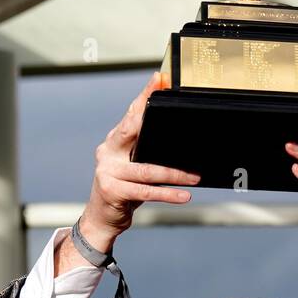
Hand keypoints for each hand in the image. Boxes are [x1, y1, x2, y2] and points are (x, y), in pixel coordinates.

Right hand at [75, 71, 200, 254]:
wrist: (103, 218)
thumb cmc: (125, 189)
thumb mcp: (135, 166)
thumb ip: (147, 151)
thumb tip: (179, 138)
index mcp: (115, 141)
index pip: (131, 114)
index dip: (144, 96)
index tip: (159, 79)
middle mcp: (108, 151)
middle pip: (132, 129)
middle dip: (149, 113)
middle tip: (170, 102)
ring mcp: (107, 171)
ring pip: (146, 169)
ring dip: (174, 173)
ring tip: (195, 176)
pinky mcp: (112, 190)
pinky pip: (145, 191)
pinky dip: (167, 194)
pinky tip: (184, 195)